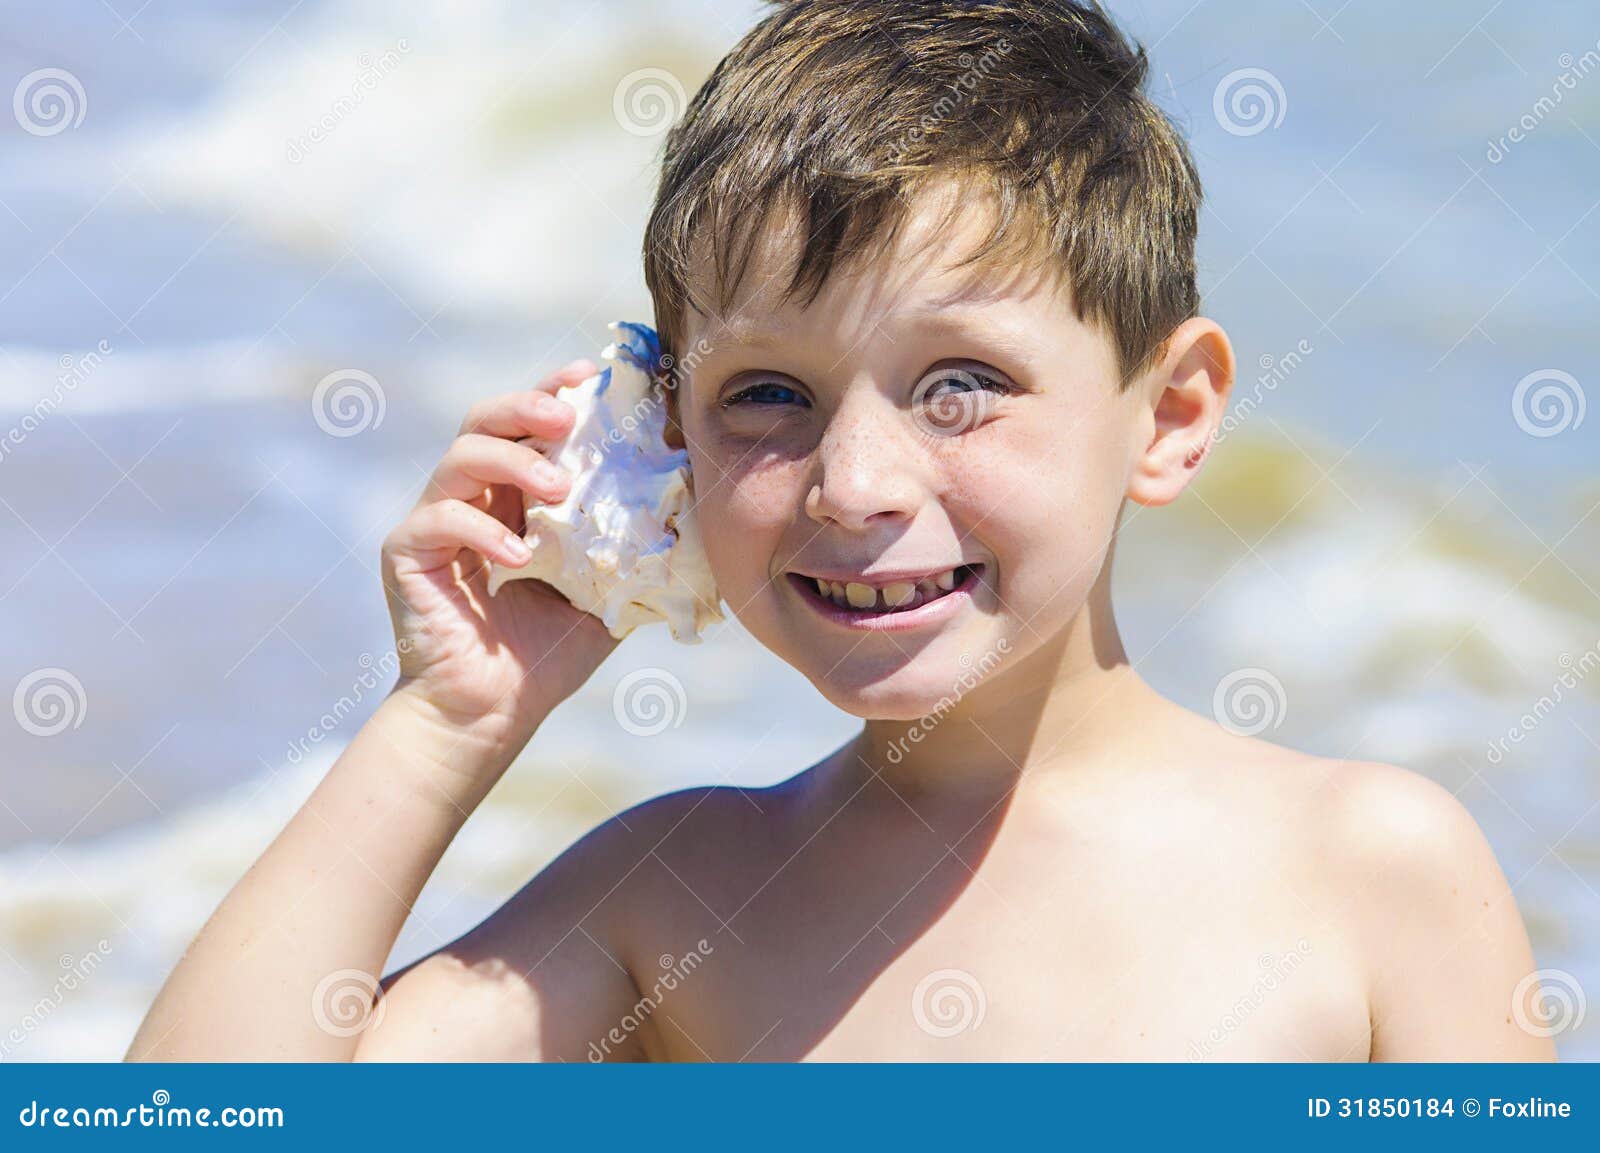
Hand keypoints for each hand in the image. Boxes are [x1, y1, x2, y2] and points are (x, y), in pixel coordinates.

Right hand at [381, 359, 619, 753]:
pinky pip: (440, 518)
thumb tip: (696, 506)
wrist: (492, 714)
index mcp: (516, 495)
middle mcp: (473, 496)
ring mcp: (436, 520)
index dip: (556, 390)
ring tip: (558, 488)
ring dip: (513, 460)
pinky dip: (483, 528)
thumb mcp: (607, 592)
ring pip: (460, 456)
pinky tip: (520, 555)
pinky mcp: (407, 553)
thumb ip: (636, 547)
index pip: (530, 424)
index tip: (593, 375)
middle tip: (569, 417)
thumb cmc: (547, 654)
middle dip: (529, 405)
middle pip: (486, 419)